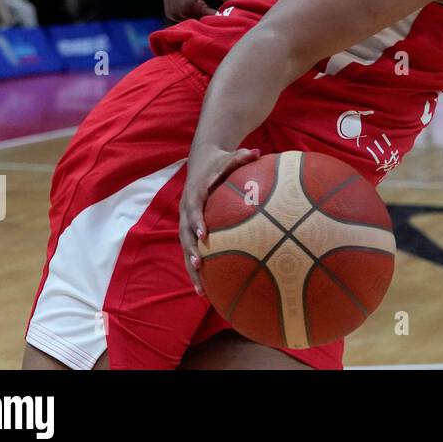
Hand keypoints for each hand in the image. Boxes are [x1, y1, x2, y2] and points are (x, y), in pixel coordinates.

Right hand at [160, 0, 235, 20]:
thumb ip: (230, 0)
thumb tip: (245, 13)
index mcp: (188, 6)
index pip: (213, 23)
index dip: (228, 22)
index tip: (242, 24)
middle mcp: (176, 13)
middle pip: (203, 27)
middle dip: (218, 25)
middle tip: (236, 24)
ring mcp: (171, 14)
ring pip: (195, 25)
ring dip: (208, 24)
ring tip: (225, 20)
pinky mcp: (170, 11)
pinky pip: (188, 20)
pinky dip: (200, 19)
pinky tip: (212, 16)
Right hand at [179, 143, 261, 294]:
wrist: (201, 160)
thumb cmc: (219, 161)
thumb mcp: (229, 155)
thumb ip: (241, 156)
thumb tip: (256, 151)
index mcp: (195, 194)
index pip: (194, 209)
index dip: (197, 222)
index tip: (205, 235)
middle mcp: (187, 210)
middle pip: (185, 234)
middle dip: (191, 251)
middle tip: (200, 265)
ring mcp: (186, 221)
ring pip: (186, 248)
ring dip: (191, 268)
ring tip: (201, 290)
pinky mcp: (189, 229)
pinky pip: (191, 251)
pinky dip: (196, 268)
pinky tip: (206, 288)